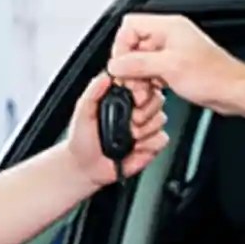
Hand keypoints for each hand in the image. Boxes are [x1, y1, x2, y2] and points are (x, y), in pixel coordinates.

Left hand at [64, 71, 168, 186]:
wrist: (87, 168)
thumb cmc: (82, 140)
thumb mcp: (82, 112)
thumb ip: (93, 91)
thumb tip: (107, 75)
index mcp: (122, 98)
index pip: (142, 82)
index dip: (142, 87)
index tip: (134, 96)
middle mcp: (136, 110)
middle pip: (158, 98)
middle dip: (145, 110)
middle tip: (131, 120)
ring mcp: (145, 127)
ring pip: (161, 118)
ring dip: (145, 129)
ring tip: (129, 136)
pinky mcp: (151, 145)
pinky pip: (162, 138)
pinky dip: (149, 144)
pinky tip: (136, 147)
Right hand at [105, 13, 244, 113]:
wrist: (232, 91)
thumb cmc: (213, 76)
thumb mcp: (169, 67)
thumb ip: (138, 64)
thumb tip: (116, 64)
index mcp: (168, 26)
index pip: (130, 26)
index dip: (122, 47)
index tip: (122, 66)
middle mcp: (169, 36)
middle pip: (133, 45)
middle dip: (130, 67)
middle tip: (133, 83)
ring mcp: (172, 52)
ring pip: (141, 61)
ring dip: (139, 78)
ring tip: (144, 91)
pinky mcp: (175, 67)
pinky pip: (151, 72)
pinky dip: (149, 82)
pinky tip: (154, 92)